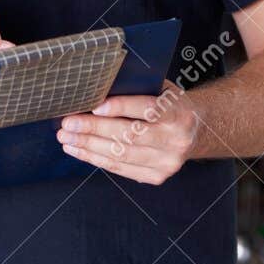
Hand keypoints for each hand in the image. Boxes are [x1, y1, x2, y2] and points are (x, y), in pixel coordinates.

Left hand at [56, 81, 199, 184]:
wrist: (196, 130)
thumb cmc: (171, 105)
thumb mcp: (162, 90)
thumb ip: (138, 90)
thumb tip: (98, 87)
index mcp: (179, 113)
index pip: (148, 109)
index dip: (121, 107)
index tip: (96, 106)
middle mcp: (175, 140)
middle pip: (129, 135)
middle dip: (94, 129)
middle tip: (69, 123)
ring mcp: (167, 162)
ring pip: (121, 154)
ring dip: (89, 146)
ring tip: (67, 137)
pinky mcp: (157, 176)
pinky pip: (120, 168)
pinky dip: (95, 159)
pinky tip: (79, 150)